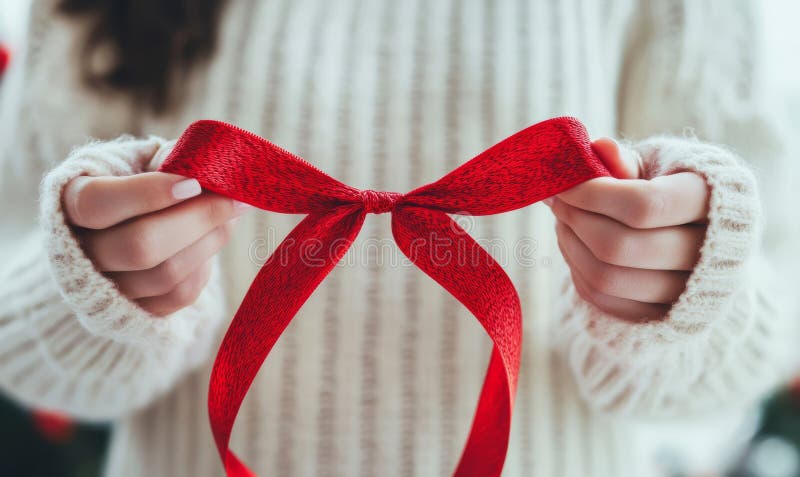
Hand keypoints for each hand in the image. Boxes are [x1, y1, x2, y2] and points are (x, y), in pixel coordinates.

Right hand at [63, 173, 250, 315]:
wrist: (128, 227)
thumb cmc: (140, 183)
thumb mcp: (144, 160)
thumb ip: (171, 156)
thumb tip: (214, 160)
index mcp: (68, 202)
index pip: (97, 202)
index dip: (148, 193)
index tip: (196, 182)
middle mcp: (77, 251)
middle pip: (139, 245)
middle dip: (198, 219)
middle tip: (235, 198)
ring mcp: (103, 288)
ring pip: (164, 274)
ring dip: (210, 241)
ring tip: (232, 214)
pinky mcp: (134, 311)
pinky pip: (179, 295)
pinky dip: (205, 266)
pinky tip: (212, 241)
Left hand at [549, 138, 709, 319]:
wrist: (704, 238)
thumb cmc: (670, 189)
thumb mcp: (658, 166)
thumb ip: (627, 161)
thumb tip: (599, 148)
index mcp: (717, 202)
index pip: (644, 205)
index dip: (593, 194)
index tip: (565, 183)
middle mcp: (711, 255)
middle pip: (620, 247)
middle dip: (575, 220)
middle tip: (555, 200)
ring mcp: (688, 293)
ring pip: (608, 279)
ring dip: (570, 246)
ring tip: (563, 220)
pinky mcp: (662, 317)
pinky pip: (605, 301)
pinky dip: (578, 272)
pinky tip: (574, 245)